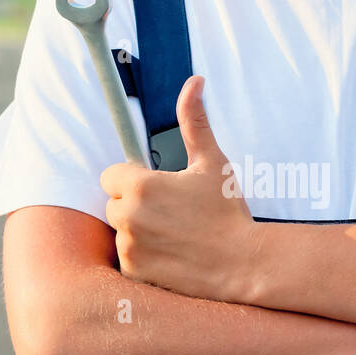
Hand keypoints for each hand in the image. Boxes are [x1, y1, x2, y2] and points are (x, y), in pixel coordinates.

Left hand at [100, 76, 260, 301]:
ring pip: (121, 232)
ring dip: (139, 232)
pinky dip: (144, 258)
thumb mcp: (212, 161)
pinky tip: (172, 256)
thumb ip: (194, 121)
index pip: (111, 175)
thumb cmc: (228, 212)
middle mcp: (128, 216)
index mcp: (140, 185)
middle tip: (172, 213)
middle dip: (135, 206)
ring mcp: (129, 246)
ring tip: (175, 236)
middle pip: (114, 204)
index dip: (133, 179)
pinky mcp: (134, 272)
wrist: (244, 264)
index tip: (157, 188)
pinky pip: (128, 259)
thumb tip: (194, 82)